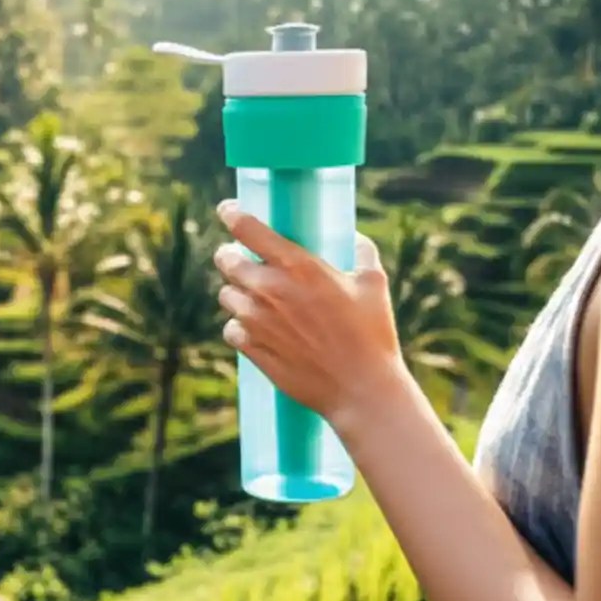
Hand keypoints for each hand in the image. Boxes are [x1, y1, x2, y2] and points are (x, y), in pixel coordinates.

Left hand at [213, 200, 407, 427]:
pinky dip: (239, 326)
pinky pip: (231, 329)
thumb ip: (361, 253)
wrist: (361, 390)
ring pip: (226, 296)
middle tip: (237, 257)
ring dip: (236, 293)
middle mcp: (270, 290)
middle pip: (227, 261)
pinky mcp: (252, 349)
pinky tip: (254, 328)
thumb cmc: (372, 336)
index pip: (249, 230)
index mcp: (299, 267)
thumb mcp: (374, 284)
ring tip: (253, 297)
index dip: (232, 215)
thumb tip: (354, 238)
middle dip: (229, 256)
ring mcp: (257, 321)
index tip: (227, 210)